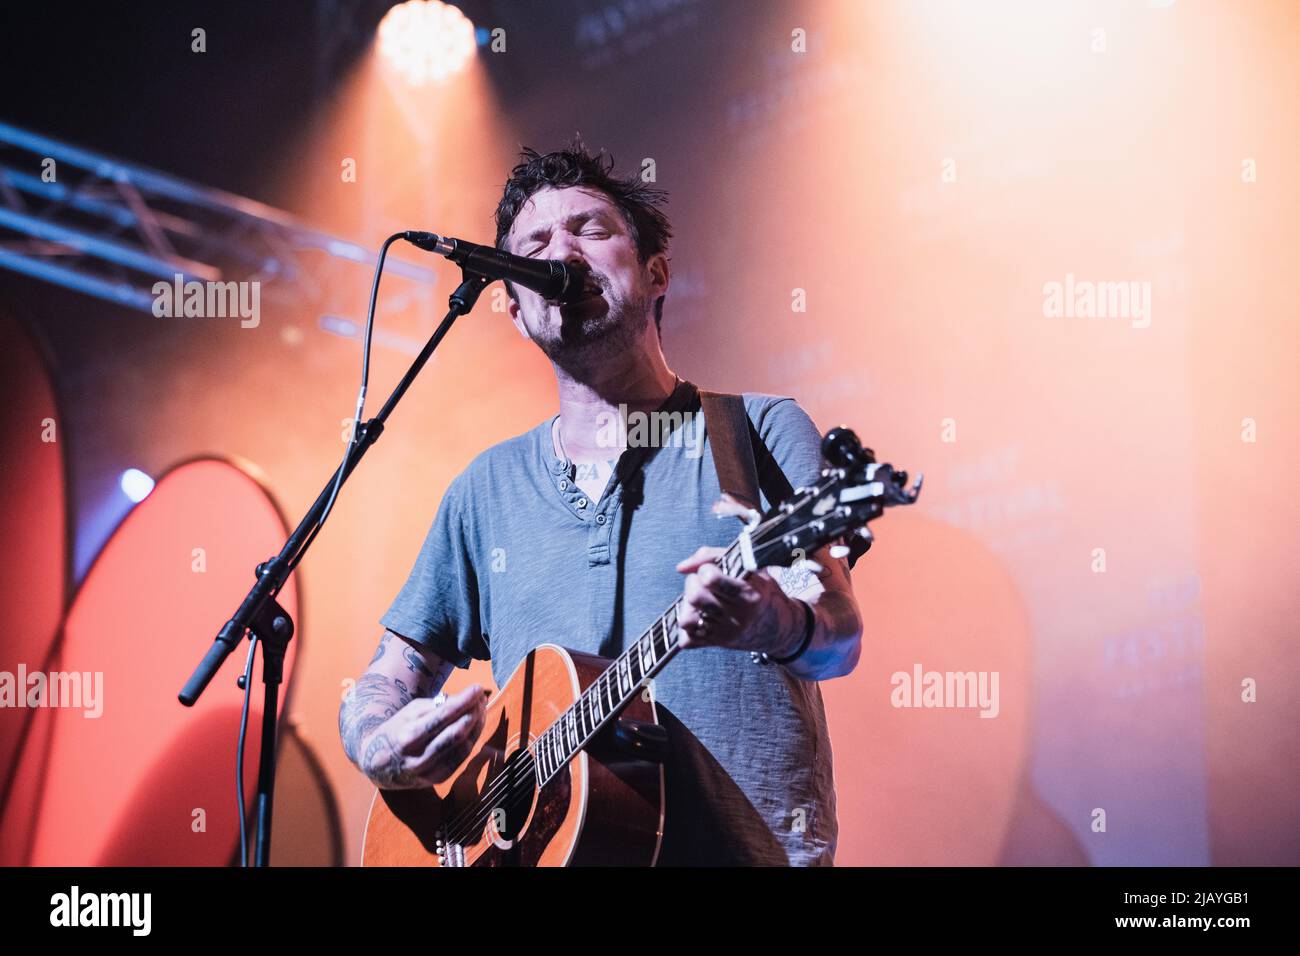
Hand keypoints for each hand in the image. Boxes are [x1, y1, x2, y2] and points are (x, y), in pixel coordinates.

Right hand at [359, 684, 487, 788]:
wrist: (378, 764)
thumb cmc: (396, 730)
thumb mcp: (408, 713)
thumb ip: (434, 706)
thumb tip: (463, 701)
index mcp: (408, 736)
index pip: (443, 716)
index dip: (464, 701)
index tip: (477, 688)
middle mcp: (418, 757)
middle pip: (456, 733)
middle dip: (474, 713)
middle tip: (481, 698)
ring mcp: (429, 771)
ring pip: (462, 747)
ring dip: (476, 726)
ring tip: (480, 710)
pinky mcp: (437, 779)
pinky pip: (460, 758)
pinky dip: (471, 741)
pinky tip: (475, 727)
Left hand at [674, 545, 804, 656]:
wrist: (777, 628)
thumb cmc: (763, 593)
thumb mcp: (751, 568)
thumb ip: (715, 556)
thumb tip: (682, 567)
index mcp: (749, 595)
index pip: (710, 579)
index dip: (705, 569)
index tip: (711, 569)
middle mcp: (737, 617)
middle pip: (694, 597)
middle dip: (693, 584)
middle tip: (703, 583)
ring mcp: (725, 633)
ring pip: (686, 619)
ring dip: (688, 607)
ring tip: (700, 601)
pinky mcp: (716, 644)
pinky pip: (686, 639)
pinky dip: (689, 627)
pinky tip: (700, 617)